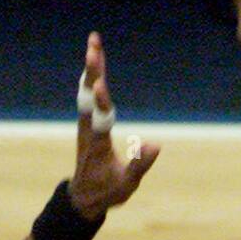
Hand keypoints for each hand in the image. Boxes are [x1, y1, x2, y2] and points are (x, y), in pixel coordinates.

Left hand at [68, 32, 160, 218]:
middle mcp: (89, 129)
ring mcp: (86, 124)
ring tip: (94, 43)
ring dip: (91, 67)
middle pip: (88, 95)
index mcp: (98, 144)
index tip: (99, 83)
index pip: (99, 118)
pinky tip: (94, 64)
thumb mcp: (127, 185)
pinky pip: (87, 95)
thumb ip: (139, 165)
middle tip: (93, 46)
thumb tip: (156, 145)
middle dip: (93, 70)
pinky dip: (91, 76)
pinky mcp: (87, 123)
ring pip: (85, 91)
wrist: (84, 196)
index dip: (100, 101)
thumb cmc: (108, 191)